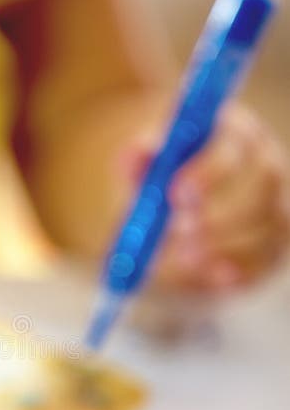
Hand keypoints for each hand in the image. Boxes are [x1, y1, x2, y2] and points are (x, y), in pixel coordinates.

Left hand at [120, 102, 289, 291]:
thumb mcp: (145, 170)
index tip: (175, 195)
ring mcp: (278, 201)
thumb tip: (135, 155)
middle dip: (223, 210)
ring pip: (270, 222)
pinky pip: (269, 256)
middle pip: (265, 180)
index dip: (207, 170)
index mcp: (234, 132)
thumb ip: (140, 161)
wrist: (174, 215)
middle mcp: (265, 161)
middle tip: (180, 234)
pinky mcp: (278, 240)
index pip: (233, 143)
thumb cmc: (162, 180)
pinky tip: (214, 277)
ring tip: (184, 258)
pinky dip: (243, 269)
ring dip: (228, 244)